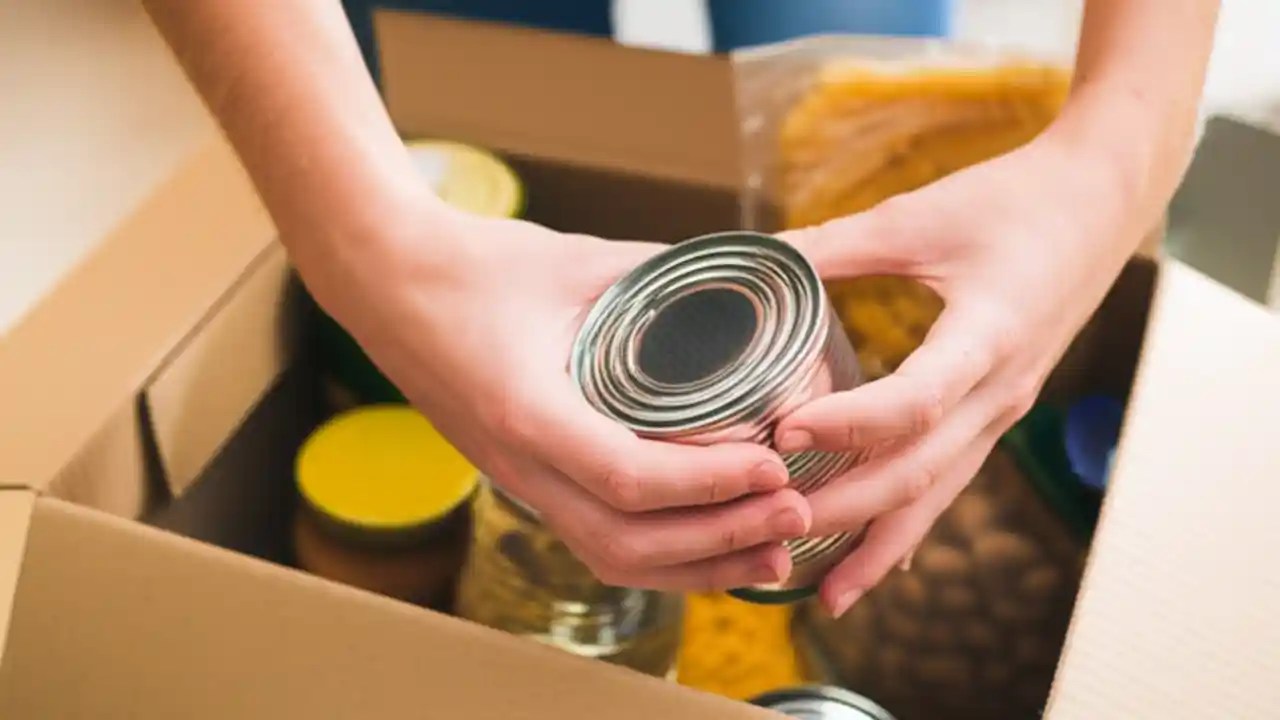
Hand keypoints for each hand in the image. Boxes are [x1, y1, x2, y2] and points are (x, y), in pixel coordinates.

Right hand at [303, 199, 810, 590]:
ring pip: (612, 558)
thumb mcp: (575, 260)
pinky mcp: (522, 481)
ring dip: (698, 564)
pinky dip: (662, 556)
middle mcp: (518, 463)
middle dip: (721, 538)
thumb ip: (661, 277)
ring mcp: (516, 480)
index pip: (628, 476)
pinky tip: (712, 546)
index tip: (772, 464)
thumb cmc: (473, 265)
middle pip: (628, 541)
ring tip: (772, 549)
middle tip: (795, 512)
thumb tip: (746, 287)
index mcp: (527, 410)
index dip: (709, 481)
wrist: (386, 282)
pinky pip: (595, 543)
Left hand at [774, 134, 1144, 616]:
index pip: (913, 404)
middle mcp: (999, 393)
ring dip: (876, 541)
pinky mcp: (994, 414)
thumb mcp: (915, 218)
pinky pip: (946, 482)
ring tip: (821, 591)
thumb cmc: (1010, 202)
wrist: (1098, 202)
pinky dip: (904, 521)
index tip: (781, 430)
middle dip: (845, 510)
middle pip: (919, 473)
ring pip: (935, 495)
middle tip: (771, 527)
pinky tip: (868, 556)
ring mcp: (1002, 411)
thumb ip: (832, 247)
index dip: (846, 425)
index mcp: (986, 339)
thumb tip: (748, 264)